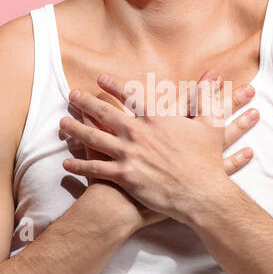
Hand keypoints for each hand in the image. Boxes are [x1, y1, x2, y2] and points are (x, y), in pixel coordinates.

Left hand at [60, 69, 258, 227]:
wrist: (202, 194)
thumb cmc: (207, 161)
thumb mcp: (210, 125)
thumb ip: (206, 100)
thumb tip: (210, 78)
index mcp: (157, 118)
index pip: (130, 96)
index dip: (113, 86)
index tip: (99, 80)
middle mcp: (138, 133)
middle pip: (105, 113)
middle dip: (86, 103)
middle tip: (72, 95)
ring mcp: (129, 154)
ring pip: (95, 138)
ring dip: (76, 129)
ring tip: (62, 122)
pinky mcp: (125, 176)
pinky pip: (96, 168)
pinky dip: (80, 164)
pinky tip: (66, 162)